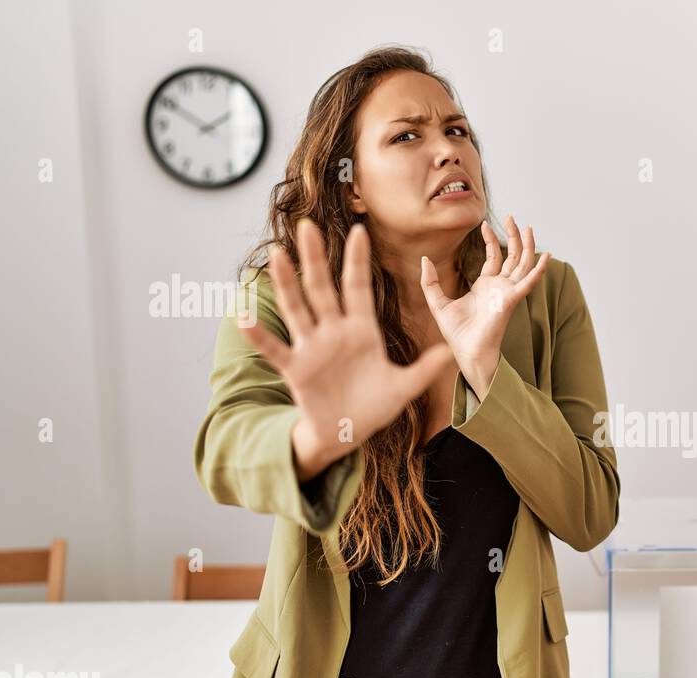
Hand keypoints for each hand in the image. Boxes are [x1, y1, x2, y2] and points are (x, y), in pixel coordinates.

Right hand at [238, 218, 455, 480]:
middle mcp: (334, 332)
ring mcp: (312, 348)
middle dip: (316, 258)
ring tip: (277, 255)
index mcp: (362, 331)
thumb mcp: (403, 388)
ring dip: (287, 283)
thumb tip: (452, 353)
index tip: (360, 230)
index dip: (358, 261)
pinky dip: (260, 335)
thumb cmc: (373, 407)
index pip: (359, 288)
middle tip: (307, 226)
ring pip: (297, 308)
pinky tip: (244, 317)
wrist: (347, 433)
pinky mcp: (296, 369)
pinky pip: (275, 349)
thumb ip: (425, 370)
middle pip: (323, 288)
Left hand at [419, 214, 549, 399]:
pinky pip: (528, 282)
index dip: (491, 239)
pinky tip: (547, 257)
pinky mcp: (511, 300)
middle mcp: (500, 287)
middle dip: (514, 236)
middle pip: (513, 256)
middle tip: (511, 217)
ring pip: (522, 264)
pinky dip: (538, 270)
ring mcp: (507, 292)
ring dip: (527, 246)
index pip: (494, 257)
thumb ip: (430, 281)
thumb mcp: (437, 302)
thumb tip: (424, 259)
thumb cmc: (456, 332)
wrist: (466, 351)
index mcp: (485, 285)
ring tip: (528, 227)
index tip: (484, 224)